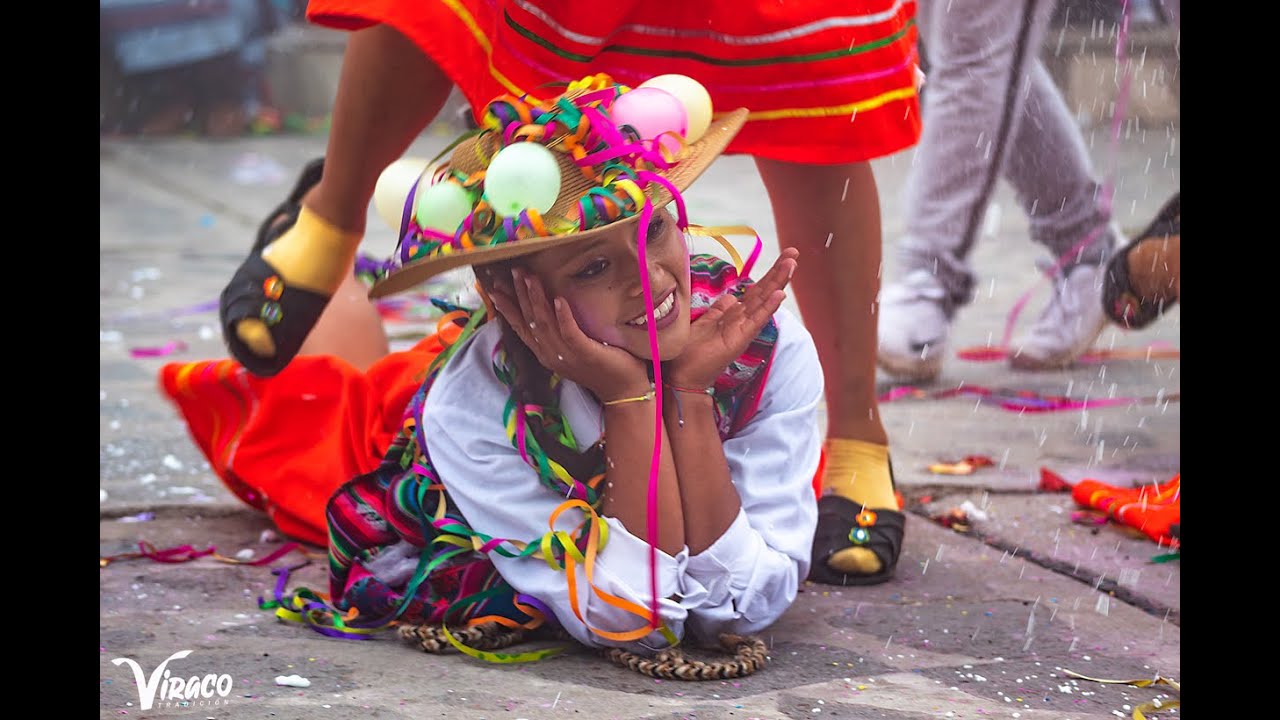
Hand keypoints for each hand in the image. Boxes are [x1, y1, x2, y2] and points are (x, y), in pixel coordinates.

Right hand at [487, 269, 651, 401]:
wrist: (620, 390)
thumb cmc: (599, 364)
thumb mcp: (571, 348)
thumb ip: (558, 332)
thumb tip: (549, 306)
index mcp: (544, 352)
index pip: (519, 326)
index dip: (506, 307)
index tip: (493, 288)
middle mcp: (550, 354)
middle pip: (529, 320)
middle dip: (519, 294)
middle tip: (514, 271)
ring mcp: (566, 355)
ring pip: (544, 324)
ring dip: (536, 299)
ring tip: (530, 277)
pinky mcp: (585, 354)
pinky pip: (570, 333)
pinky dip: (563, 316)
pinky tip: (559, 299)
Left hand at [663, 248, 797, 389]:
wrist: (681, 376)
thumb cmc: (689, 351)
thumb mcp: (705, 322)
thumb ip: (720, 310)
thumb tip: (732, 296)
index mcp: (735, 315)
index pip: (756, 290)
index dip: (769, 273)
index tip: (785, 256)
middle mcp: (743, 321)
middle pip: (764, 292)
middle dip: (779, 271)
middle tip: (794, 252)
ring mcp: (743, 330)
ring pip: (764, 302)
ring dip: (778, 283)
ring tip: (792, 264)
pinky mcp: (739, 340)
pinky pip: (756, 321)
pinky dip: (768, 308)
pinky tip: (779, 295)